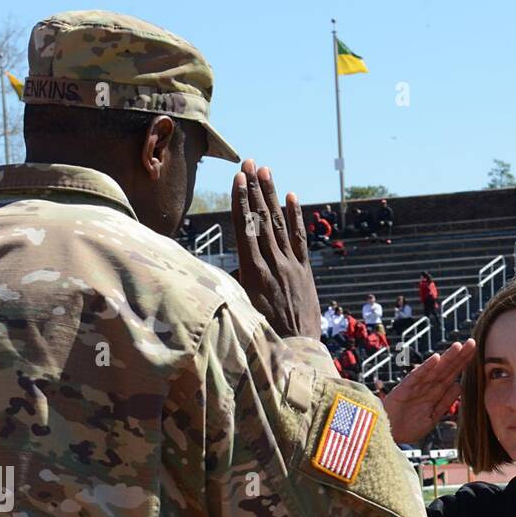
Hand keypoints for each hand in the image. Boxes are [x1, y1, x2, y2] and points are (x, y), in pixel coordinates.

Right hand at [231, 160, 320, 340]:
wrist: (296, 354)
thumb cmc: (261, 338)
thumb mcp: (239, 312)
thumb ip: (229, 288)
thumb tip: (211, 272)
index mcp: (254, 274)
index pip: (246, 228)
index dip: (242, 200)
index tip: (238, 177)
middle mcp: (273, 265)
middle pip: (262, 219)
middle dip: (255, 189)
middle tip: (251, 162)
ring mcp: (291, 267)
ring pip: (280, 225)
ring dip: (272, 196)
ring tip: (266, 171)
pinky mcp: (304, 274)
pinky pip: (300, 240)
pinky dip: (296, 218)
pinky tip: (292, 197)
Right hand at [384, 340, 475, 444]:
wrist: (388, 435)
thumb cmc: (408, 427)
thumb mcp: (432, 417)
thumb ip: (445, 402)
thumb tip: (459, 386)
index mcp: (435, 393)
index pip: (452, 375)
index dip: (463, 364)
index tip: (476, 353)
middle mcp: (427, 386)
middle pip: (446, 369)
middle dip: (459, 356)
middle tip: (472, 343)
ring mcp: (416, 386)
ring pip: (434, 370)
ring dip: (446, 358)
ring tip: (458, 346)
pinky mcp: (405, 389)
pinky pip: (417, 377)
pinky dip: (426, 368)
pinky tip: (435, 359)